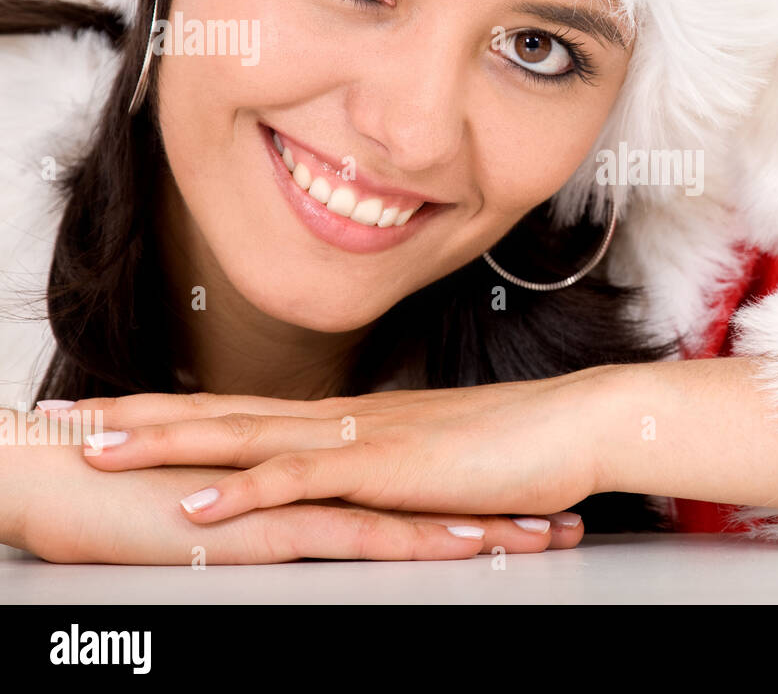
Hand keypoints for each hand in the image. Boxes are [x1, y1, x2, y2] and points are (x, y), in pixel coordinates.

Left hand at [54, 368, 609, 525]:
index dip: (181, 409)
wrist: (573, 425)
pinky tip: (199, 501)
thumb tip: (359, 488)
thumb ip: (390, 471)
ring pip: (248, 436)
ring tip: (101, 450)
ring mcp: (363, 440)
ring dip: (169, 444)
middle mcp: (346, 420)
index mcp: (353, 419)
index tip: (123, 410)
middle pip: (227, 411)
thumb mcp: (437, 461)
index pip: (249, 408)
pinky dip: (247, 489)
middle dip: (144, 416)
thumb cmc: (516, 445)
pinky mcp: (388, 468)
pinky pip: (304, 482)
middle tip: (73, 415)